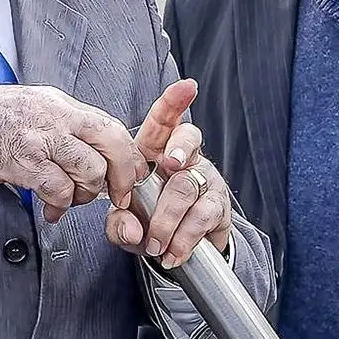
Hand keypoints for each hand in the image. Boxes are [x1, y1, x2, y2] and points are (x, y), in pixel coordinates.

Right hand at [0, 84, 146, 221]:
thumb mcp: (30, 108)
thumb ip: (61, 126)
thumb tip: (89, 151)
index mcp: (60, 104)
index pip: (111, 126)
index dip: (128, 155)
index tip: (131, 175)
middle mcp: (55, 116)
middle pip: (112, 146)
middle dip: (121, 178)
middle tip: (116, 197)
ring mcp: (40, 138)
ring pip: (90, 171)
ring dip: (84, 195)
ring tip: (68, 200)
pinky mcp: (22, 161)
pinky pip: (58, 190)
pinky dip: (59, 205)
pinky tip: (49, 209)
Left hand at [105, 79, 233, 267]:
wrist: (175, 248)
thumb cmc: (147, 220)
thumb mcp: (125, 220)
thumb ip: (120, 223)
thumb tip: (131, 231)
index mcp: (156, 151)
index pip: (165, 120)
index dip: (174, 102)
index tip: (187, 86)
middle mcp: (185, 159)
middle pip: (188, 139)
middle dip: (178, 149)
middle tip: (169, 166)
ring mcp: (204, 181)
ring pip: (189, 185)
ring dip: (168, 218)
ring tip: (155, 243)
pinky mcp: (219, 207)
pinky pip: (204, 216)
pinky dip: (185, 238)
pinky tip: (173, 252)